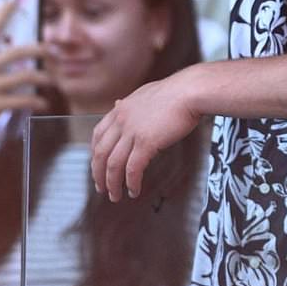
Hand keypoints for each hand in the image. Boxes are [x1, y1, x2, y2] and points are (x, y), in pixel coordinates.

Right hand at [0, 0, 52, 158]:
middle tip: (52, 50)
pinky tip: (43, 103)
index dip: (3, 12)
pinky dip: (37, 101)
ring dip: (43, 77)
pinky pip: (23, 98)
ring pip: (25, 75)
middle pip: (17, 51)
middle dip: (40, 49)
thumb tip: (16, 43)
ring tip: (51, 80)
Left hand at [90, 67, 203, 201]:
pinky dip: (131, 182)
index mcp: (121, 110)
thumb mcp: (146, 93)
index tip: (97, 164)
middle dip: (98, 174)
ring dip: (112, 183)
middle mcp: (122, 121)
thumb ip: (129, 103)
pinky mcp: (146, 142)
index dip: (95, 153)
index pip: (98, 135)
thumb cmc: (178, 91)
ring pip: (113, 165)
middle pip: (100, 153)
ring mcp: (132, 132)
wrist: (191, 90)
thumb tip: (117, 104)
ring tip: (116, 195)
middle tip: (101, 186)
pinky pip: (133, 168)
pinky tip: (134, 190)